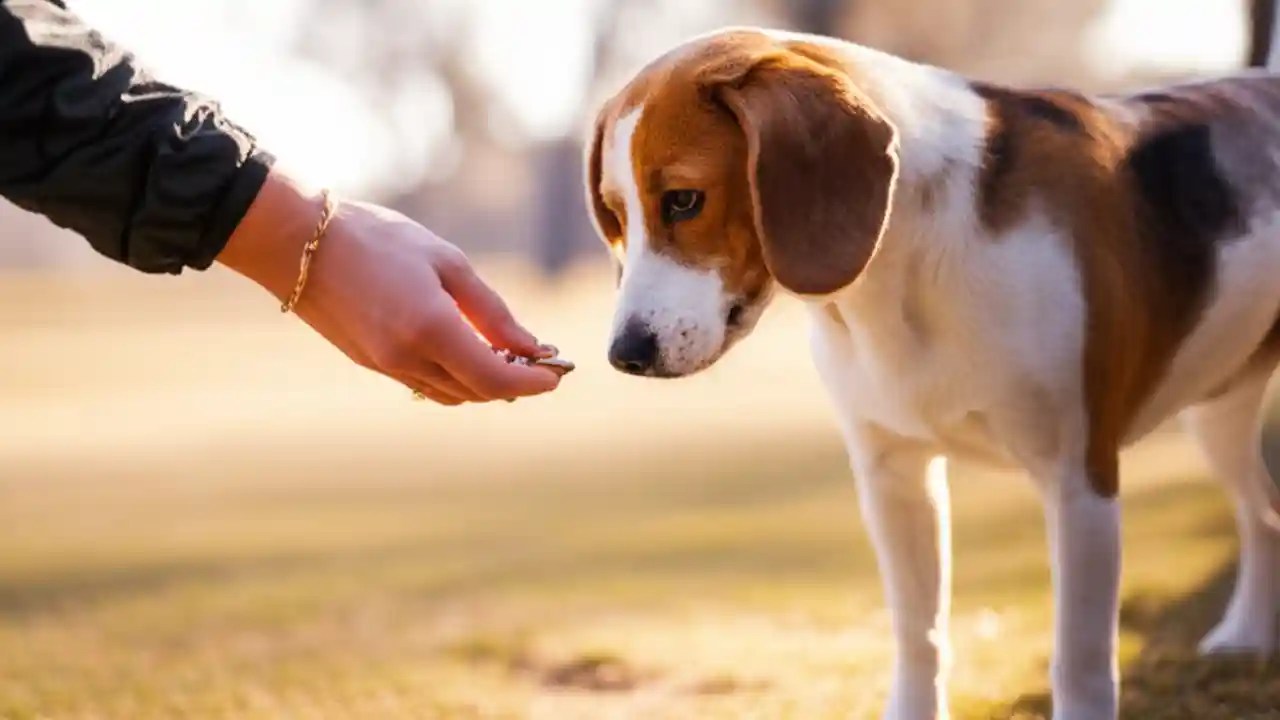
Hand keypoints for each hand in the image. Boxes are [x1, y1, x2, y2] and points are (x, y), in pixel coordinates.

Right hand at [217, 171, 561, 404]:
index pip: (496, 379)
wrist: (298, 243)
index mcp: (431, 329)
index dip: (532, 382)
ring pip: (451, 394)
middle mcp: (408, 358)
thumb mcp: (447, 262)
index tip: (557, 375)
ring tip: (508, 356)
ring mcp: (386, 366)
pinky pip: (425, 385)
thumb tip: (530, 345)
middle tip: (540, 362)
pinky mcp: (371, 364)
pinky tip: (467, 353)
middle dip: (514, 383)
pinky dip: (454, 378)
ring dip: (484, 384)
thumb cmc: (378, 239)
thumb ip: (491, 311)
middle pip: (477, 393)